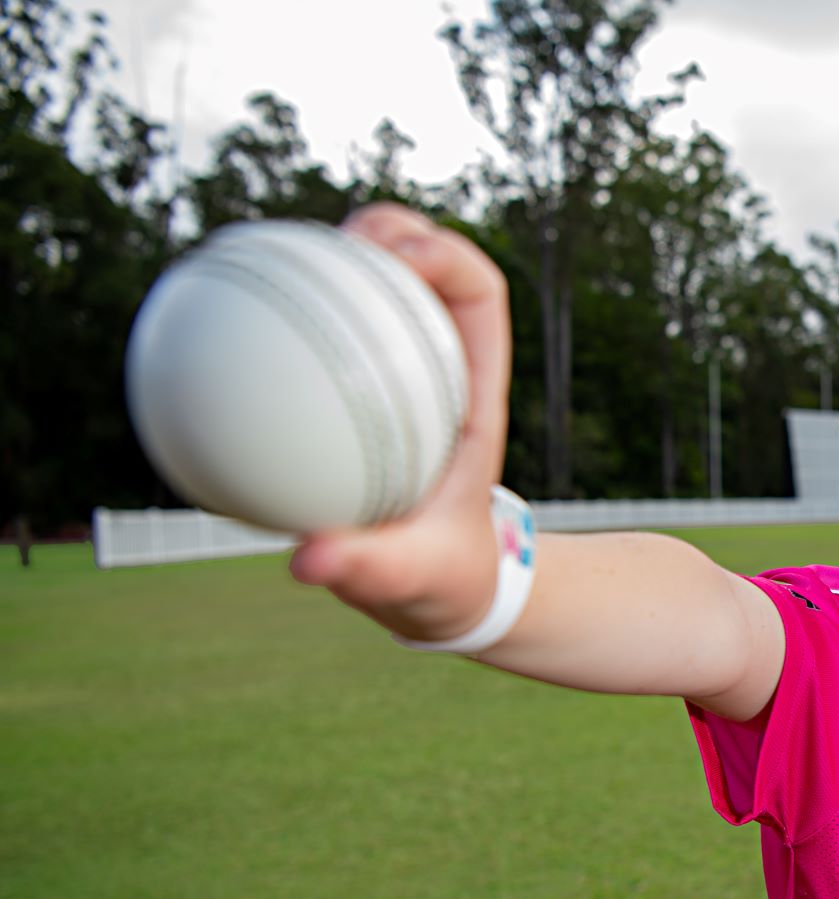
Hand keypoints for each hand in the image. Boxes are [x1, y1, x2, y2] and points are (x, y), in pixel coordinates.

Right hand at [288, 204, 512, 641]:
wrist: (438, 591)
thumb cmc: (440, 579)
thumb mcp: (414, 579)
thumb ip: (371, 569)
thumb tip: (310, 559)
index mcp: (473, 393)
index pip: (478, 295)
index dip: (446, 255)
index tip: (394, 258)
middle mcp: (438, 368)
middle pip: (425, 265)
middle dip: (387, 227)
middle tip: (337, 236)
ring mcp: (398, 371)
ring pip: (373, 287)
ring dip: (330, 256)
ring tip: (266, 250)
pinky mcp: (357, 388)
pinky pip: (319, 335)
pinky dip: (282, 315)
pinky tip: (218, 318)